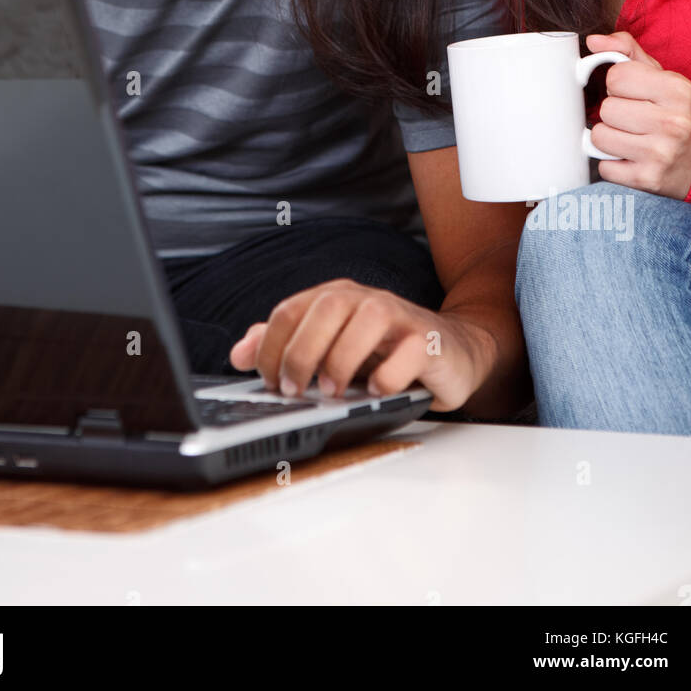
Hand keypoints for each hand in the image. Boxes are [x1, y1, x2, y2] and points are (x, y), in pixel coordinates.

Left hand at [229, 279, 495, 410]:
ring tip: (332, 392)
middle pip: (327, 306)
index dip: (272, 346)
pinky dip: (389, 374)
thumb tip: (239, 354)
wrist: (451, 352)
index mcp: (336, 298)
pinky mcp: (431, 340)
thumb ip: (283, 346)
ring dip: (343, 358)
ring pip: (369, 317)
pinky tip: (377, 391)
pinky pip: (411, 349)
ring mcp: (400, 316)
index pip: (291, 309)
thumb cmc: (385, 352)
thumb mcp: (328, 349)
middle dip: (302, 349)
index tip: (269, 382)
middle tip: (295, 388)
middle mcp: (366, 299)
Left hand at [586, 31, 690, 198]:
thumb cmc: (676, 112)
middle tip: (633, 118)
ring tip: (630, 137)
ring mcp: (660, 153)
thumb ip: (627, 52)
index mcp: (676, 90)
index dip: (618, 84)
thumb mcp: (663, 77)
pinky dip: (611, 163)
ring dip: (609, 137)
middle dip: (614, 112)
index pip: (616, 76)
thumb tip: (593, 41)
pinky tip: (631, 157)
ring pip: (599, 137)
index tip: (632, 93)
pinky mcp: (647, 179)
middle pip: (606, 109)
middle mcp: (671, 122)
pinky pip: (604, 167)